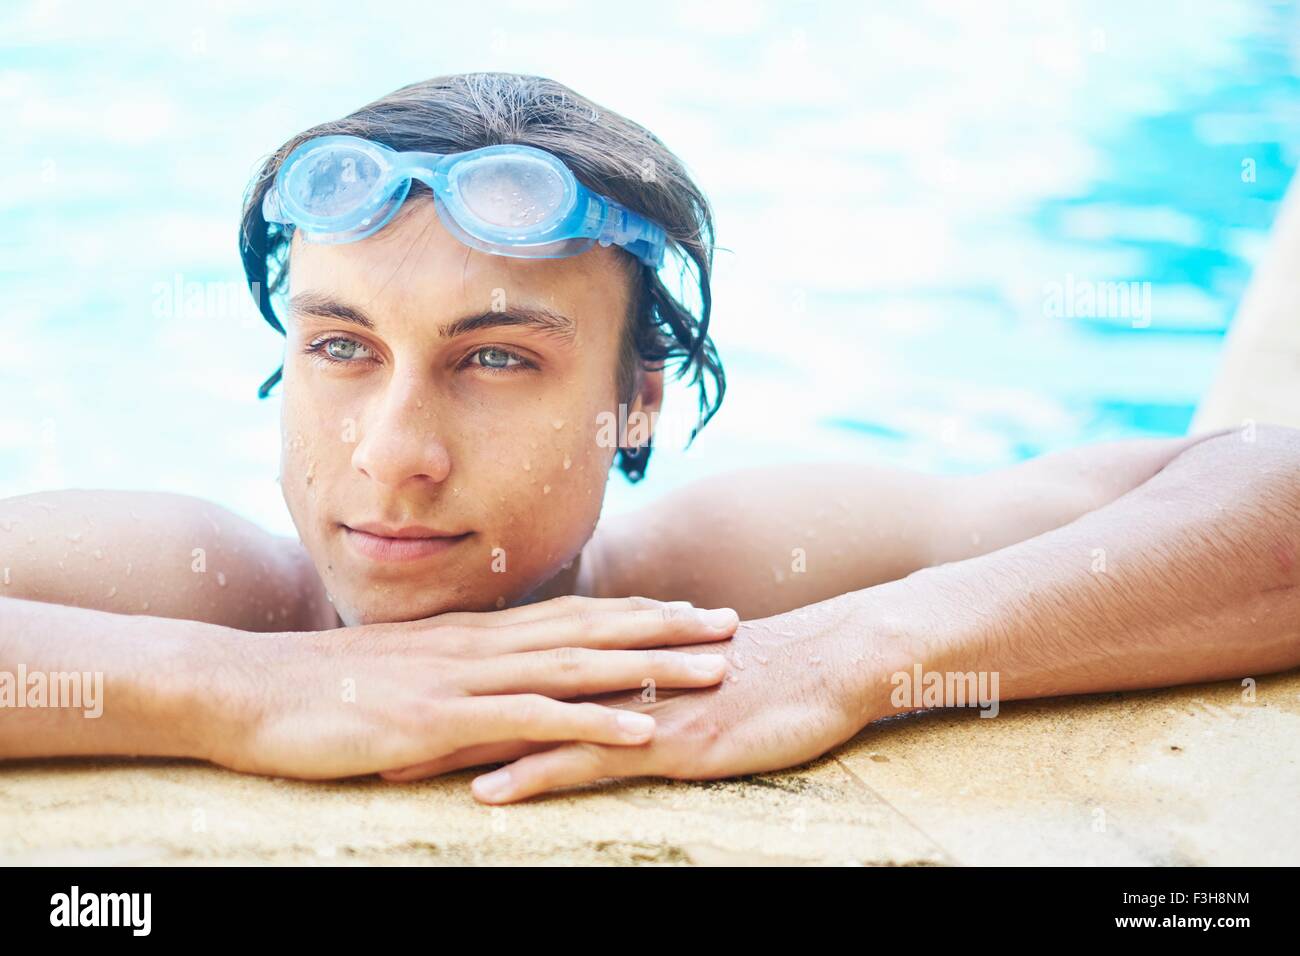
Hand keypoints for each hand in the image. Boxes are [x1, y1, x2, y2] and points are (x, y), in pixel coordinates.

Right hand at [203, 595, 738, 779]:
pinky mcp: (441, 718)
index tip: (689, 609)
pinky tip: (641, 732)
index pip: (571, 614)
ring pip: (577, 664)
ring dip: (652, 667)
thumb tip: (491, 683)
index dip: (635, 612)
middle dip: (666, 627)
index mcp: (473, 634)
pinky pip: (531, 718)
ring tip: (713, 669)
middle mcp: (480, 645)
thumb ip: (451, 675)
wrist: (245, 688)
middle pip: (592, 628)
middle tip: (731, 624)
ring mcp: (463, 678)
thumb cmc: (316, 688)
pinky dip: (592, 722)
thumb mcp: (397, 673)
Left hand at [394, 600, 880, 801]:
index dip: (453, 683)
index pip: (516, 670)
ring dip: (459, 746)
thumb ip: (642, 681)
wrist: (836, 660)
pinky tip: (490, 790)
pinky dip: (535, 773)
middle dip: (432, 711)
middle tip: (363, 727)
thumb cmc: (769, 674)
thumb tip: (608, 697)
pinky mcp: (668, 739)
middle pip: (503, 692)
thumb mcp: (691, 676)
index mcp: (610, 661)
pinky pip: (590, 759)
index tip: (394, 696)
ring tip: (394, 765)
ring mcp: (636, 705)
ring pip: (530, 724)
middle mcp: (611, 677)